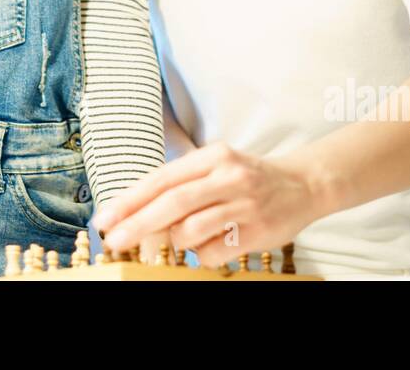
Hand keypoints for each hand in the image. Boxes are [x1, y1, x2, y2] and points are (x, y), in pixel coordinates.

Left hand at [90, 141, 332, 268]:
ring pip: (191, 230)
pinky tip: (212, 243)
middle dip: (137, 224)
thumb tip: (135, 211)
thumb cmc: (247, 177)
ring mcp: (245, 204)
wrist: (303, 184)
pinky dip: (202, 253)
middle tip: (113, 239)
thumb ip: (181, 184)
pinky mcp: (257, 230)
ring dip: (176, 241)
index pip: (162, 178)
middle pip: (172, 203)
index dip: (130, 200)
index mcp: (213, 156)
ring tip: (182, 238)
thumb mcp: (215, 166)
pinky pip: (213, 251)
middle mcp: (228, 176)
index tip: (105, 218)